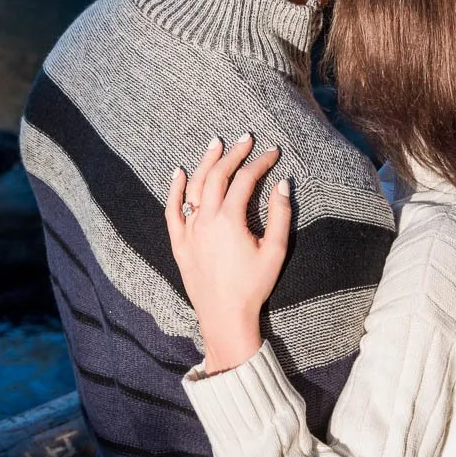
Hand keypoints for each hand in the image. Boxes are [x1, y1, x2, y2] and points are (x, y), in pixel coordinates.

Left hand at [165, 135, 292, 374]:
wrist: (225, 317)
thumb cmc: (253, 286)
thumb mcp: (275, 251)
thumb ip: (280, 214)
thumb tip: (283, 184)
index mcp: (230, 220)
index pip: (246, 180)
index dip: (261, 163)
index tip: (273, 152)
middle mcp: (206, 220)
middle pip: (218, 176)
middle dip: (233, 154)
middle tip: (245, 138)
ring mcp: (189, 230)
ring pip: (195, 187)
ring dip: (206, 163)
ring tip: (215, 144)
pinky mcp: (179, 242)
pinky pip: (172, 210)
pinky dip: (175, 189)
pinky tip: (179, 173)